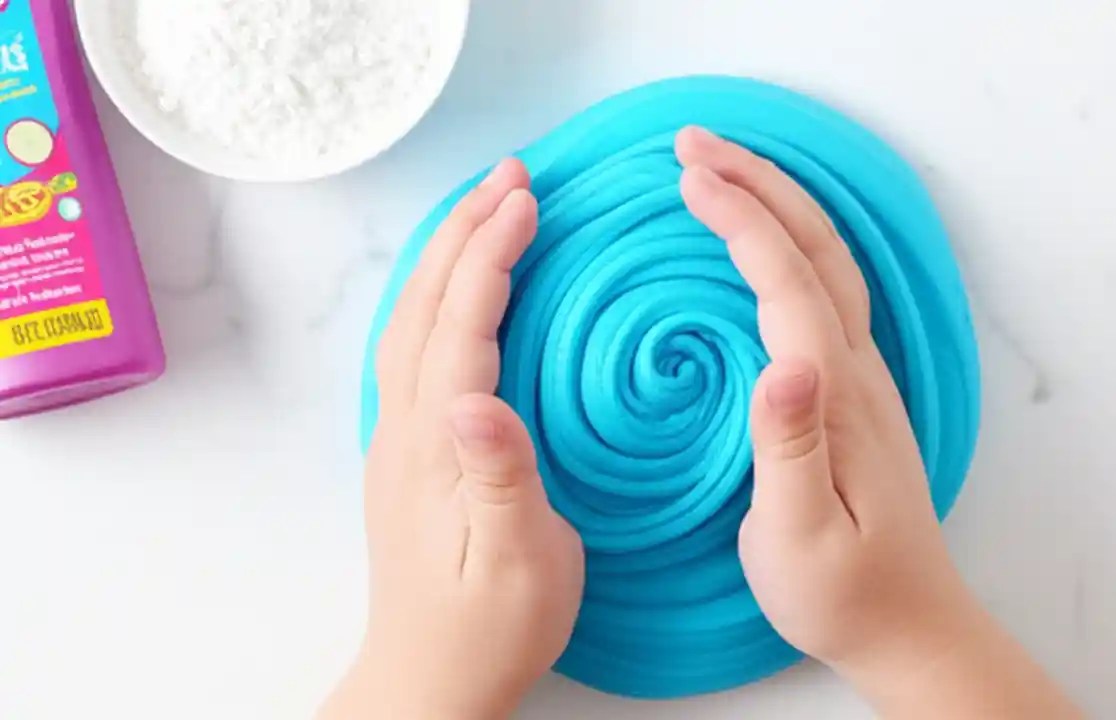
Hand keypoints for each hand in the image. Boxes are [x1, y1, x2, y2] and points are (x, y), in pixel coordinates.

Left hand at [320, 159, 584, 719]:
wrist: (429, 679)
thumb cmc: (489, 628)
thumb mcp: (515, 563)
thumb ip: (499, 478)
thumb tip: (477, 398)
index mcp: (439, 446)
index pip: (460, 326)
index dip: (491, 255)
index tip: (526, 200)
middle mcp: (406, 430)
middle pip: (425, 308)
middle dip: (464, 232)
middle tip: (507, 176)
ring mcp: (399, 440)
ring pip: (411, 324)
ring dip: (444, 258)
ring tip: (483, 210)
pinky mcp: (407, 454)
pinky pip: (412, 349)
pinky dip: (435, 298)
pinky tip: (455, 293)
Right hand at [677, 127, 1077, 717]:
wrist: (909, 625)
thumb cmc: (843, 592)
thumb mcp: (799, 536)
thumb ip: (788, 447)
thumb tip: (783, 360)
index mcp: (835, 398)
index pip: (788, 284)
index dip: (740, 222)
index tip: (689, 178)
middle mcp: (856, 373)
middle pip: (816, 252)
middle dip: (759, 185)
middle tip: (695, 145)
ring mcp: (862, 380)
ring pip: (827, 264)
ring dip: (778, 205)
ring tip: (724, 170)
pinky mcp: (854, 395)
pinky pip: (826, 291)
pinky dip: (791, 243)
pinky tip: (766, 243)